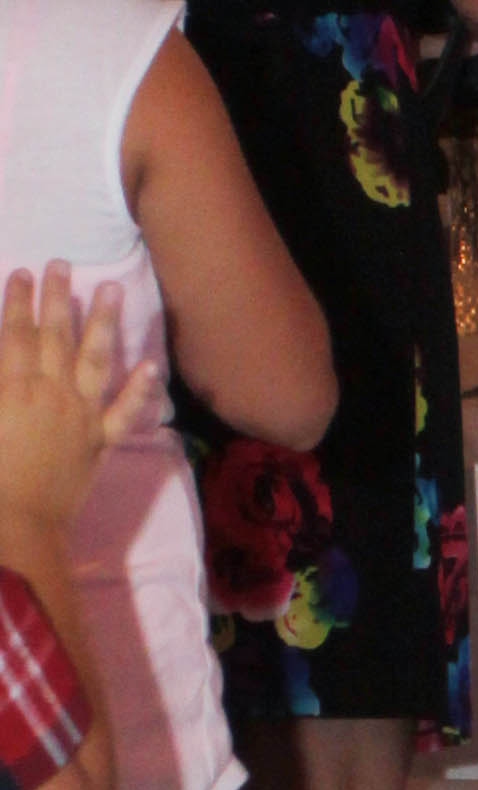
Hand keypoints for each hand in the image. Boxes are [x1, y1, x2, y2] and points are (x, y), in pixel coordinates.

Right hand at [0, 267, 154, 554]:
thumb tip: (1, 354)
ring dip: (101, 321)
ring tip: (111, 288)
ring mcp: (80, 415)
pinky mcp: (98, 442)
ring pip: (93, 359)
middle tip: (63, 263)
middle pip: (54, 336)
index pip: (15, 334)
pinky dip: (138, 388)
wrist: (18, 525)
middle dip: (57, 297)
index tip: (22, 272)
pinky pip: (123, 413)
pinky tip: (151, 364)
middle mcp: (51, 393)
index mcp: (12, 387)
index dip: (17, 301)